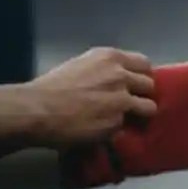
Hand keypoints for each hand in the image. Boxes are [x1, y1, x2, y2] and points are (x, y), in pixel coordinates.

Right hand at [23, 47, 156, 148]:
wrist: (37, 110)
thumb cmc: (50, 87)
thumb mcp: (80, 66)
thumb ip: (103, 70)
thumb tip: (114, 80)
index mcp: (111, 57)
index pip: (144, 64)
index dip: (140, 76)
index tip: (135, 84)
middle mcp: (121, 76)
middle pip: (149, 85)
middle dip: (141, 94)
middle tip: (129, 103)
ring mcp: (122, 100)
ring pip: (149, 107)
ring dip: (139, 114)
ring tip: (126, 119)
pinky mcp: (117, 123)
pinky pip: (127, 126)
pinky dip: (119, 130)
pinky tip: (106, 130)